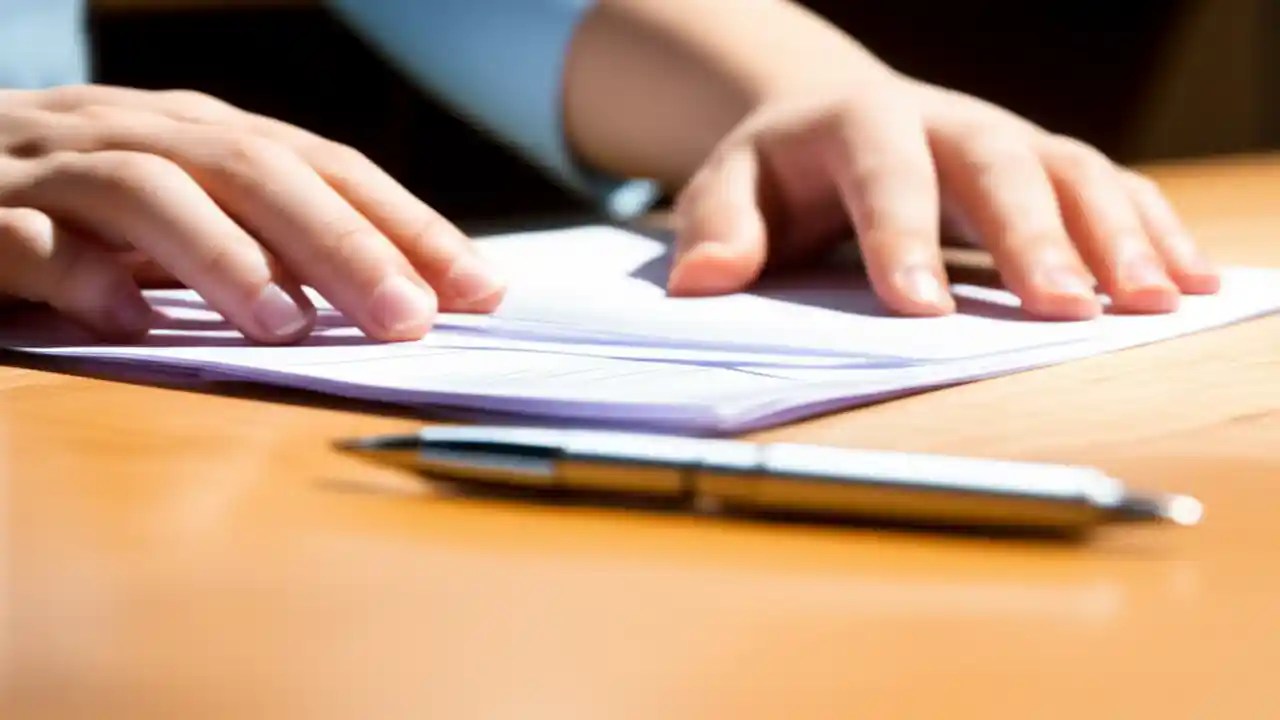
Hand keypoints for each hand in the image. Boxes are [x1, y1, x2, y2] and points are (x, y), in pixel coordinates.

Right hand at [0, 85, 504, 342]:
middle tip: (408, 318)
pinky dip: (80, 273)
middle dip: (342, 243)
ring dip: (223, 255)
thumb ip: (279, 244)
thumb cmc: (80, 210)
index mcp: (204, 136)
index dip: (408, 225)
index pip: (327, 168)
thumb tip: (408, 296)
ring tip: (288, 327)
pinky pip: (27, 238)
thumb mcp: (191, 215)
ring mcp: (53, 170)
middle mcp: (139, 135)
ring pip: (146, 188)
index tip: (483, 290)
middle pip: (255, 171)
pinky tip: (130, 323)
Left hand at [667, 73, 1218, 318]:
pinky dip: (1153, 228)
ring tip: (1151, 303)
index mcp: (859, 123)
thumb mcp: (727, 186)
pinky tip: (1189, 279)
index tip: (919, 308)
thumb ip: (716, 226)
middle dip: (1033, 237)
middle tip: (1063, 310)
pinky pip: (1112, 185)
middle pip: (998, 167)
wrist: (834, 119)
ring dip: (1117, 235)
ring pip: (1072, 171)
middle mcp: (945, 121)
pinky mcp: (1043, 162)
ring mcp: (1005, 138)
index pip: (884, 175)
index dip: (901, 239)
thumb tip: (700, 283)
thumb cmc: (780, 170)